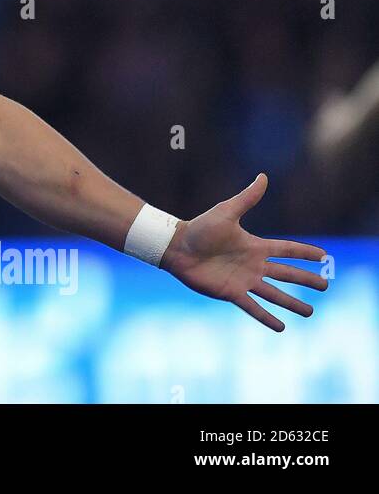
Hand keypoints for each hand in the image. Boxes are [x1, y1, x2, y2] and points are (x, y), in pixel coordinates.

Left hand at [160, 173, 327, 331]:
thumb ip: (247, 198)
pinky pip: (253, 307)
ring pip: (275, 294)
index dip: (305, 252)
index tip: (323, 256)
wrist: (177, 246)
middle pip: (287, 274)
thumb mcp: (226, 211)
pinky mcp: (231, 292)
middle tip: (326, 286)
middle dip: (306, 280)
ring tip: (310, 313)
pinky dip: (267, 317)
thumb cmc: (200, 228)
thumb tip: (263, 177)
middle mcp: (253, 265)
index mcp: (255, 246)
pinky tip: (281, 327)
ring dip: (293, 303)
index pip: (287, 249)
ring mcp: (244, 280)